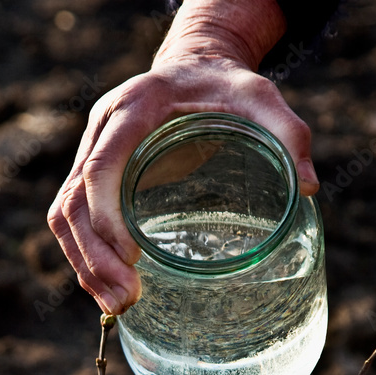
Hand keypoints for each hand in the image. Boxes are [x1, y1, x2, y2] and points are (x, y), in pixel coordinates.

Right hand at [47, 0, 319, 314]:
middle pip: (73, 201)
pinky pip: (73, 222)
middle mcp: (100, 130)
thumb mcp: (262, 97)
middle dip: (94, 257)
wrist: (196, 67)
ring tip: (117, 307)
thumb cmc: (226, 86)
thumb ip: (288, 133)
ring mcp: (90, 153)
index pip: (101, 167)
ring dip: (85, 266)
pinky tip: (108, 292)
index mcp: (132, 108)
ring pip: (64, 217)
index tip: (132, 259)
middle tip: (126, 299)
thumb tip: (310, 185)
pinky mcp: (91, 176)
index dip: (108, 217)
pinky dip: (86, 259)